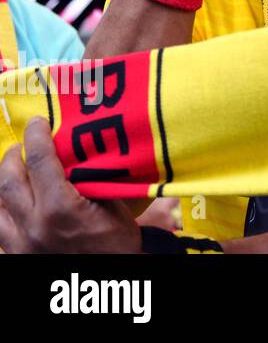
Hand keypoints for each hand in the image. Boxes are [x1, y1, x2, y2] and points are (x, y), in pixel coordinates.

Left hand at [0, 118, 141, 252]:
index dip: (36, 136)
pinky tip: (12, 203)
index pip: (38, 160)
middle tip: (23, 144)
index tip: (38, 122)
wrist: (108, 284)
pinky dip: (2, 210)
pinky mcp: (15, 256)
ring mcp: (20, 244)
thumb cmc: (118, 246)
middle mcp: (33, 225)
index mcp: (60, 208)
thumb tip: (81, 154)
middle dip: (12, 156)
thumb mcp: (113, 208)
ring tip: (13, 172)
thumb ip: (92, 182)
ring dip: (2, 183)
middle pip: (8, 180)